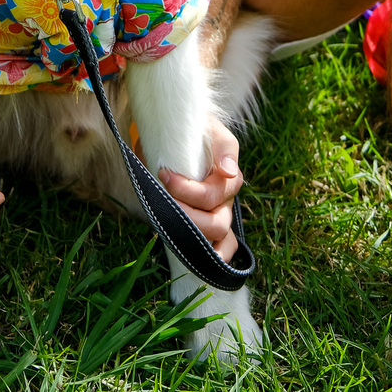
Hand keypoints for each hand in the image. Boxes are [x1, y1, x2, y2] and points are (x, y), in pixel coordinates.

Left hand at [159, 116, 243, 263]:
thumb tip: (228, 171)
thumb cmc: (197, 130)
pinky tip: (201, 261)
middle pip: (216, 224)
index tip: (163, 173)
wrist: (178, 130)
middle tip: (164, 195)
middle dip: (187, 215)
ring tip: (170, 221)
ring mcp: (217, 214)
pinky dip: (216, 255)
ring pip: (217, 237)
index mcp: (228, 178)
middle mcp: (225, 200)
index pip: (211, 195)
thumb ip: (223, 148)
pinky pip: (222, 247)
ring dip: (193, 234)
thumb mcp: (212, 129)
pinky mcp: (205, 223)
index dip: (185, 190)